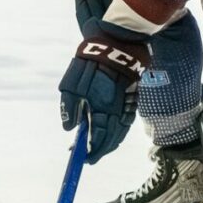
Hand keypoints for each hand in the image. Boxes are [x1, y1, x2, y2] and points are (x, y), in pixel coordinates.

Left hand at [58, 25, 147, 162]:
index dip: (92, 150)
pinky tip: (112, 135)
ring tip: (100, 149)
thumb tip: (70, 129)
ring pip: (121, 132)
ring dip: (111, 143)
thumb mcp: (72, 85)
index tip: (83, 158)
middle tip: (90, 158)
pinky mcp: (132, 98)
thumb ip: (70, 108)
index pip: (99, 136)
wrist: (116, 44)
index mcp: (102, 106)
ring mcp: (127, 104)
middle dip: (101, 150)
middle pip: (111, 138)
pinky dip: (119, 133)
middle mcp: (117, 109)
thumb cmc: (89, 64)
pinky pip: (126, 122)